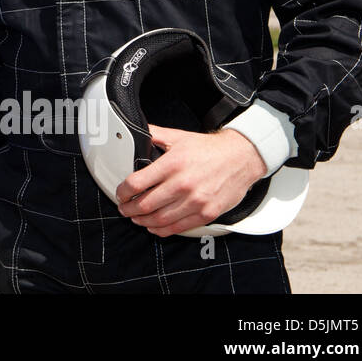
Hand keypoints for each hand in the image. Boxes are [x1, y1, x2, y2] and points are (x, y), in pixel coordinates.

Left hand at [114, 125, 267, 236]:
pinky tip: (154, 226)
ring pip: (160, 219)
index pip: (137, 183)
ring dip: (143, 221)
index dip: (123, 192)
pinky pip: (179, 227)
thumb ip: (154, 135)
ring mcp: (195, 201)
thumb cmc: (209, 148)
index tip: (120, 194)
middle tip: (124, 208)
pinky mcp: (207, 213)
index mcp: (172, 164)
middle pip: (145, 204)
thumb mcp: (178, 136)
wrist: (241, 157)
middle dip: (129, 209)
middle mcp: (182, 184)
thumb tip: (135, 130)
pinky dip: (162, 230)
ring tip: (136, 218)